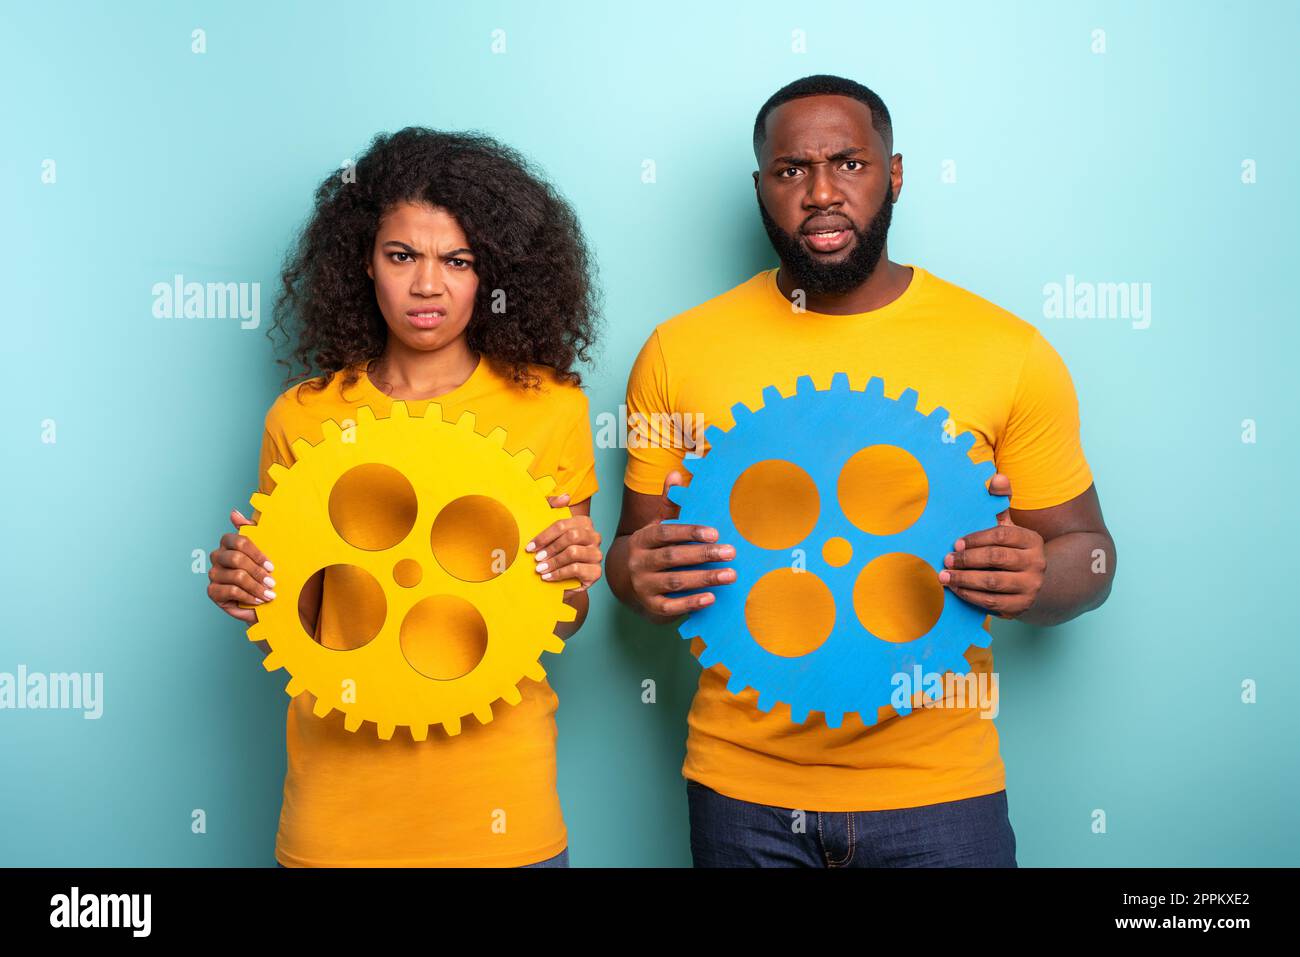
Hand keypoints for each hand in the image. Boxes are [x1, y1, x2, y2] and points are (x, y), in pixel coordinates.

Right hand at [206, 508, 275, 622]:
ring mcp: (213, 574)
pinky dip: (248, 596)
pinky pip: (231, 591)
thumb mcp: (263, 548)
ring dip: (256, 587)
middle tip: (272, 582)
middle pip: (237, 559)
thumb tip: (233, 512)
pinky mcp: (212, 591)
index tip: (272, 566)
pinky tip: (258, 600)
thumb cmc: (263, 571)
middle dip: (258, 572)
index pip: (239, 541)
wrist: (261, 599)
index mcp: (228, 542)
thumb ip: (251, 528)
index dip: (257, 554)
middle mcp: (217, 556)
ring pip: (236, 576)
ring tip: (269, 594)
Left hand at [526, 493, 602, 592]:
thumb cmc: (554, 553)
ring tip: (540, 569)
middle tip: (536, 558)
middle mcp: (594, 537)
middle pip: (571, 536)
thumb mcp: (549, 531)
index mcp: (584, 523)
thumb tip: (564, 496)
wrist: (560, 581)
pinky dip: (559, 573)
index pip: (563, 524)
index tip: (530, 547)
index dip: (544, 535)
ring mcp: (596, 555)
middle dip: (550, 548)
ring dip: (553, 561)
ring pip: (573, 552)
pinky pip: (576, 569)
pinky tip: (548, 577)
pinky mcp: (596, 572)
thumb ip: (553, 508)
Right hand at [626, 471, 736, 618]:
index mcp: (642, 539)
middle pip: (672, 557)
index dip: (689, 532)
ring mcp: (643, 586)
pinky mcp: (651, 606)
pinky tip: (712, 598)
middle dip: (703, 555)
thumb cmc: (651, 549)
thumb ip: (668, 505)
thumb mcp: (656, 527)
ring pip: (675, 582)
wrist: (625, 580)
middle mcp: (639, 562)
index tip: (715, 532)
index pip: (664, 533)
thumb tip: (676, 474)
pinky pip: (671, 607)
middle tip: (731, 552)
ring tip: (730, 575)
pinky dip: (692, 603)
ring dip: (704, 578)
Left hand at [938, 473, 1044, 618]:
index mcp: (1031, 540)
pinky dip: (971, 596)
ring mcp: (1030, 586)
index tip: (956, 543)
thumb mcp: (1010, 526)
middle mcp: (1036, 563)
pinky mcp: (1021, 606)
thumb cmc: (1012, 550)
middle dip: (967, 560)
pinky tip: (955, 590)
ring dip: (964, 580)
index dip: (976, 539)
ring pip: (993, 583)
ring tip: (943, 576)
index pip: (1002, 535)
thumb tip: (996, 477)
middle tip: (945, 559)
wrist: (1034, 583)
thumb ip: (1000, 502)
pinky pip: (992, 602)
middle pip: (996, 559)